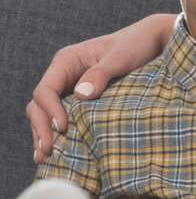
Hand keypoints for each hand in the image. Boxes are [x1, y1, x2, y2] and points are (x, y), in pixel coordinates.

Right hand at [27, 14, 177, 161]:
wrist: (152, 41)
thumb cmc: (136, 45)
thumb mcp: (120, 57)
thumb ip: (101, 74)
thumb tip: (81, 94)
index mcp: (66, 61)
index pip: (46, 90)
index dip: (50, 110)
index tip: (62, 128)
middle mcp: (63, 75)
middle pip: (39, 105)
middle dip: (41, 128)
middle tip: (47, 152)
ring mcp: (70, 88)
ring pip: (46, 114)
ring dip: (44, 134)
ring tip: (45, 158)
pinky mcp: (80, 100)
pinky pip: (63, 117)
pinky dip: (57, 133)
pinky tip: (57, 152)